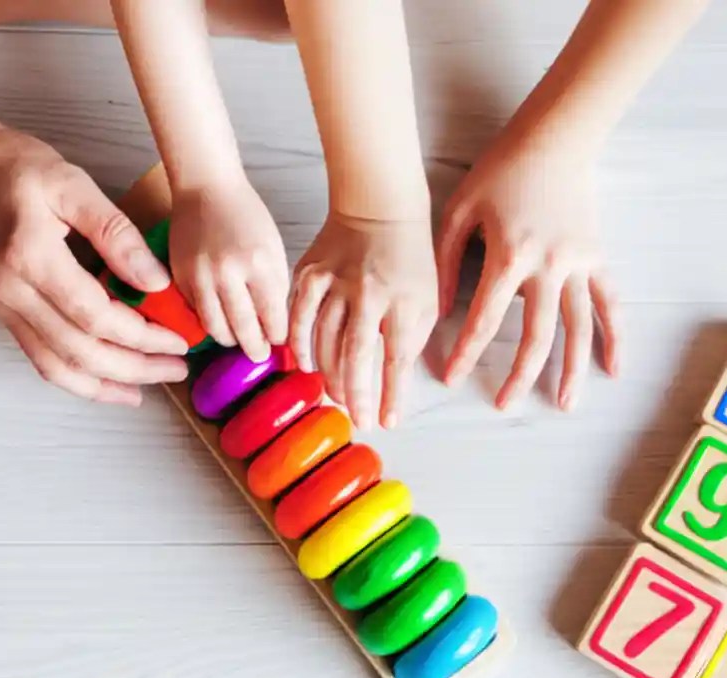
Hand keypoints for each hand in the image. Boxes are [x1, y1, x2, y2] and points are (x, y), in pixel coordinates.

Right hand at [0, 123, 189, 405]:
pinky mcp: (0, 309)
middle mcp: (11, 290)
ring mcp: (1, 305)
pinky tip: (106, 380)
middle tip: (176, 369)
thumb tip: (154, 279)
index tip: (178, 338)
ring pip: (56, 366)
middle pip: (79, 351)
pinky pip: (39, 357)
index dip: (141, 335)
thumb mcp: (70, 182)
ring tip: (147, 385)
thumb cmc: (7, 163)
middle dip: (134, 367)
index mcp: (30, 256)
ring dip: (106, 384)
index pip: (94, 314)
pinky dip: (76, 377)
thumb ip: (114, 232)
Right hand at [169, 176, 289, 361]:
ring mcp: (200, 277)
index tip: (278, 342)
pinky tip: (218, 319)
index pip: (272, 319)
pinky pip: (196, 313)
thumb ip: (274, 288)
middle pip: (243, 331)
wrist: (206, 188)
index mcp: (258, 264)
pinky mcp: (180, 277)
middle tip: (259, 355)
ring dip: (229, 340)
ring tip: (239, 340)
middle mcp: (227, 273)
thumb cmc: (246, 216)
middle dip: (255, 349)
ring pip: (215, 329)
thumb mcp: (272, 249)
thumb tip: (275, 328)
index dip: (276, 336)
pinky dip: (208, 321)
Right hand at [289, 214, 437, 430]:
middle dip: (355, 395)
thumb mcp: (428, 297)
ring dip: (329, 375)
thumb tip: (395, 380)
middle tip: (356, 417)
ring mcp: (335, 282)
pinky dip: (300, 344)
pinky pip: (299, 317)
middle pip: (355, 356)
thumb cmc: (409, 257)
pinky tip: (305, 364)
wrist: (379, 206)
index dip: (390, 396)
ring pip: (324, 341)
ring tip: (335, 396)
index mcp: (404, 299)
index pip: (396, 359)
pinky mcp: (310, 273)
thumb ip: (413, 338)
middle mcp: (368, 293)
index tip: (386, 422)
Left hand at [437, 132, 619, 411]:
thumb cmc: (498, 173)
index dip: (466, 351)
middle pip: (536, 334)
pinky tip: (614, 369)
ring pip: (577, 328)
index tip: (449, 377)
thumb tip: (432, 310)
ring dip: (570, 369)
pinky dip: (615, 337)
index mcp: (510, 255)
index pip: (485, 318)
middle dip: (518, 374)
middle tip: (502, 404)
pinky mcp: (598, 258)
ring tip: (562, 404)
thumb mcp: (459, 211)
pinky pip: (610, 303)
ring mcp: (579, 264)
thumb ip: (444, 261)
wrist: (552, 141)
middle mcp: (549, 266)